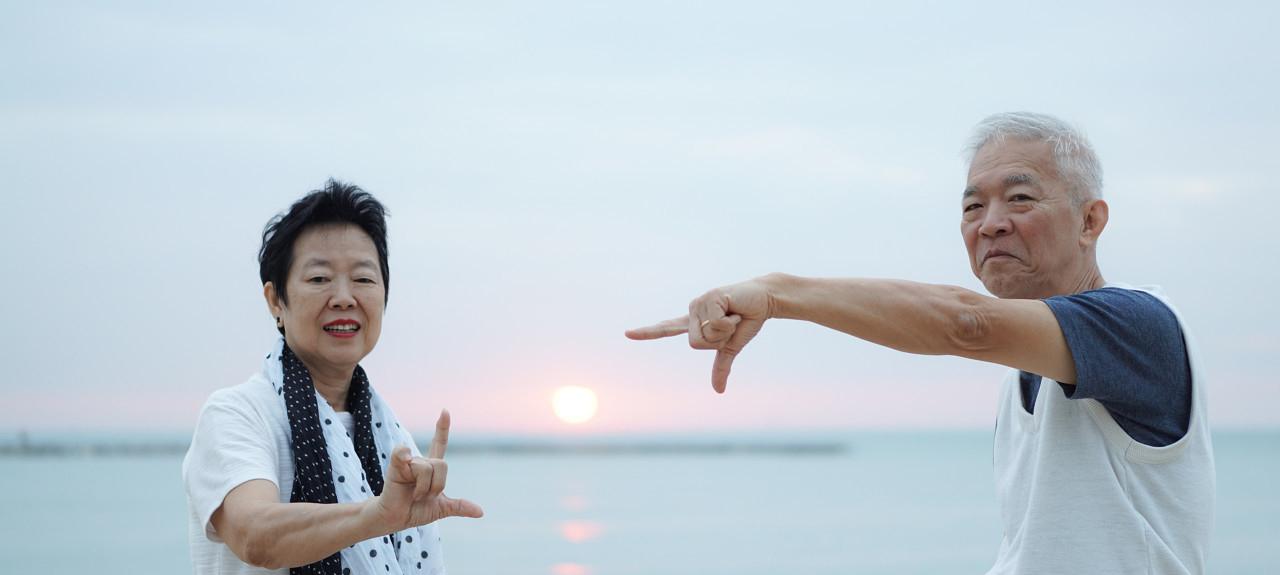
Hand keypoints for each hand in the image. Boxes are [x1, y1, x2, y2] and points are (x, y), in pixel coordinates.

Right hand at [372, 410, 482, 530]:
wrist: (395, 519)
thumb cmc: (415, 511)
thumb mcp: (441, 509)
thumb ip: (459, 506)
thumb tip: (480, 512)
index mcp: (431, 468)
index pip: (439, 444)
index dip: (442, 428)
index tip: (445, 411)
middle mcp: (421, 462)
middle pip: (442, 464)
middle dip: (436, 486)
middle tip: (423, 496)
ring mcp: (408, 462)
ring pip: (427, 468)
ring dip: (423, 488)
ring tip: (413, 495)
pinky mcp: (395, 465)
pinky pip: (403, 454)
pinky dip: (404, 459)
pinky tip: (403, 470)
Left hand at [625, 278, 773, 392]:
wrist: (764, 300)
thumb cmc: (746, 321)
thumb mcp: (731, 346)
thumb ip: (721, 366)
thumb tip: (719, 391)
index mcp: (694, 323)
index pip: (666, 329)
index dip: (647, 332)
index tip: (628, 333)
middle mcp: (692, 312)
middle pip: (695, 343)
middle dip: (718, 340)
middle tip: (731, 324)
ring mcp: (699, 304)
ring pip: (705, 335)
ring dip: (725, 330)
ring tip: (734, 315)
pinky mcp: (709, 298)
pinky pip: (715, 323)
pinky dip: (730, 321)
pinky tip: (735, 309)